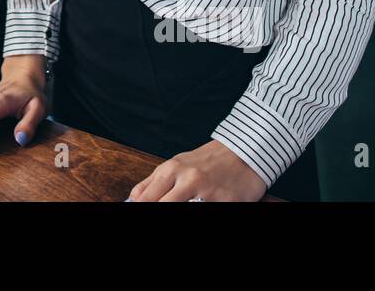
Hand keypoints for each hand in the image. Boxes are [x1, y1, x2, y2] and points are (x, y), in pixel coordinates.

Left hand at [127, 139, 267, 200]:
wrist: (243, 153)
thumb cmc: (205, 161)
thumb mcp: (174, 165)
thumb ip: (151, 183)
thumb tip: (131, 200)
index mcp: (171, 170)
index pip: (146, 198)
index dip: (139, 208)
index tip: (135, 212)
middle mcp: (188, 180)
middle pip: (162, 205)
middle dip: (155, 212)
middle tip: (153, 220)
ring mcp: (207, 193)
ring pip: (182, 209)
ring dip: (179, 210)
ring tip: (182, 205)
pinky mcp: (225, 202)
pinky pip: (205, 211)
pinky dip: (200, 209)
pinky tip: (198, 205)